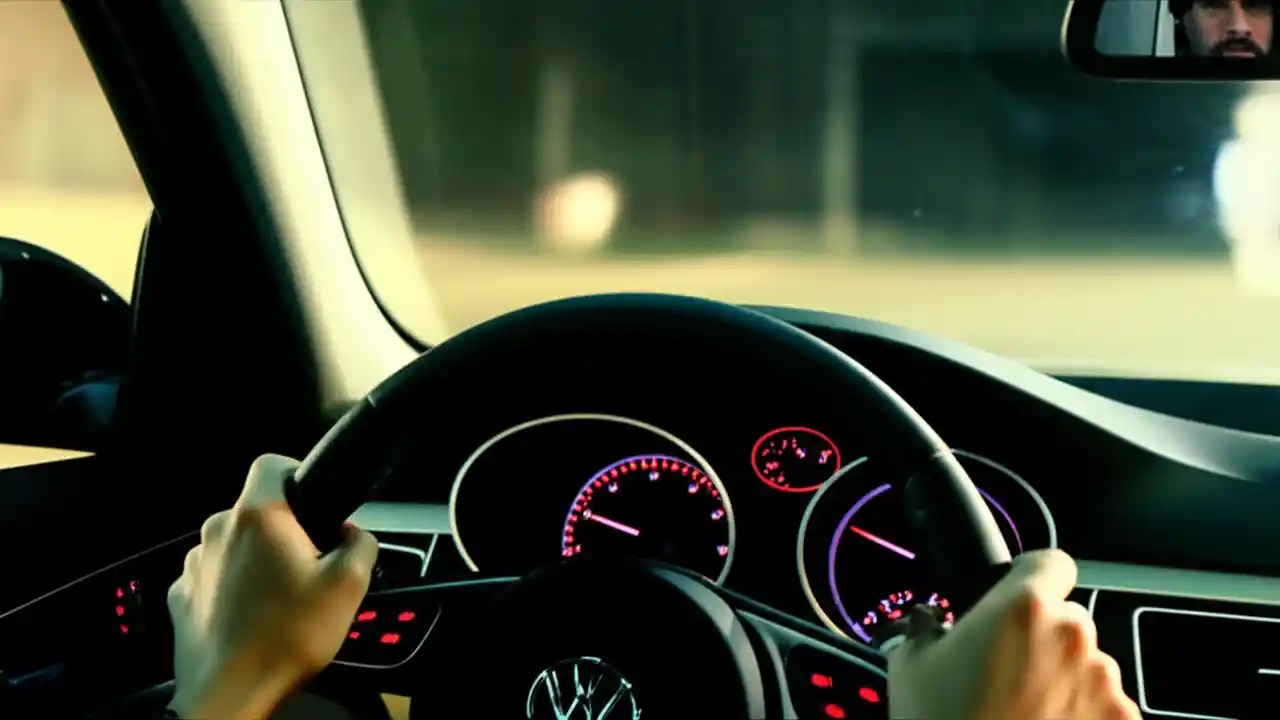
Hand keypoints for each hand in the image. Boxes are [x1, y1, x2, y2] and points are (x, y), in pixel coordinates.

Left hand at [166, 454, 378, 718]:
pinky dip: (234, 589)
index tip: (314, 504)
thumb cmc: (285, 638)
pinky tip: (254, 616)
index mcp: (258, 517)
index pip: (272, 464)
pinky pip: (215, 577)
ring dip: (257, 561)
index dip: (297, 475)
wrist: (230, 695)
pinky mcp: (181, 596)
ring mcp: (194, 564)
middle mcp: (218, 532)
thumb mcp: (349, 586)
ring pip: (235, 544)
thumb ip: (362, 544)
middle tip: (309, 567)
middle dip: (284, 530)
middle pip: (257, 509)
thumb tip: (354, 534)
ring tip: (281, 599)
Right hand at [886, 549, 1139, 719]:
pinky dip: (1084, 715)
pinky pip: (1105, 707)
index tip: (1018, 597)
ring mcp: (1103, 684)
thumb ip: (927, 628)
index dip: (1034, 577)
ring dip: (1064, 678)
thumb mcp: (910, 666)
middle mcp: (1072, 636)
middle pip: (1068, 618)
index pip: (1051, 562)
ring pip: (1088, 664)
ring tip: (1025, 710)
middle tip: (1007, 670)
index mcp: (1022, 607)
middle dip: (1043, 638)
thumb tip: (930, 623)